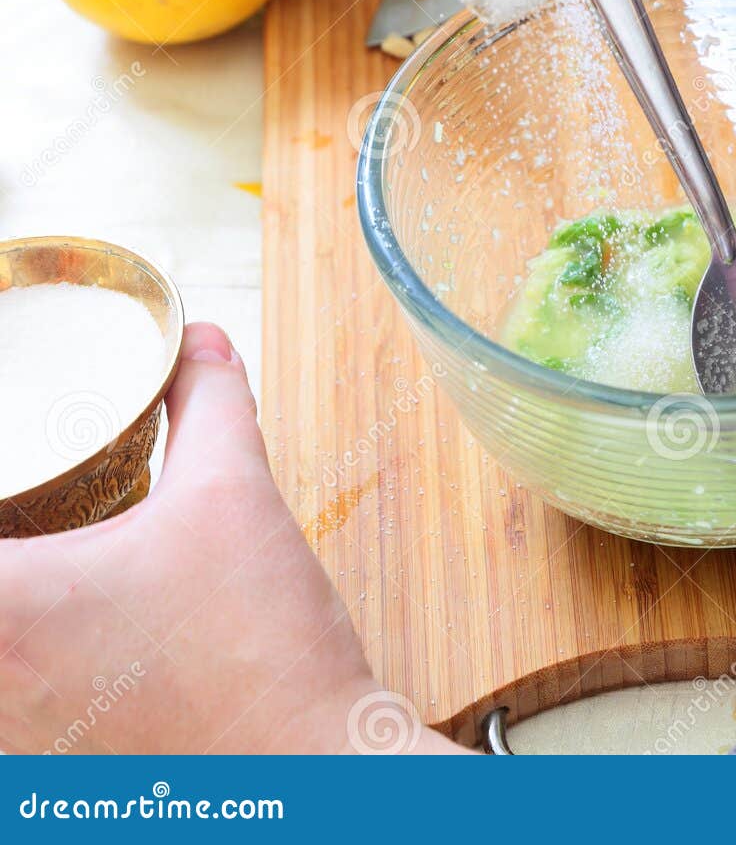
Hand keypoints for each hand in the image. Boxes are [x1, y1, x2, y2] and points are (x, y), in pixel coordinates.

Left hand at [0, 323, 466, 754]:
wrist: (310, 777)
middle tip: (39, 518)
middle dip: (13, 547)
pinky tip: (77, 654)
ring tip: (61, 592)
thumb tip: (202, 344)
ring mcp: (15, 747)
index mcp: (7, 608)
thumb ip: (208, 404)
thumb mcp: (235, 492)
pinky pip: (17, 722)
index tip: (19, 487)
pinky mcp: (48, 786)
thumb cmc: (260, 649)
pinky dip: (32, 682)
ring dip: (21, 627)